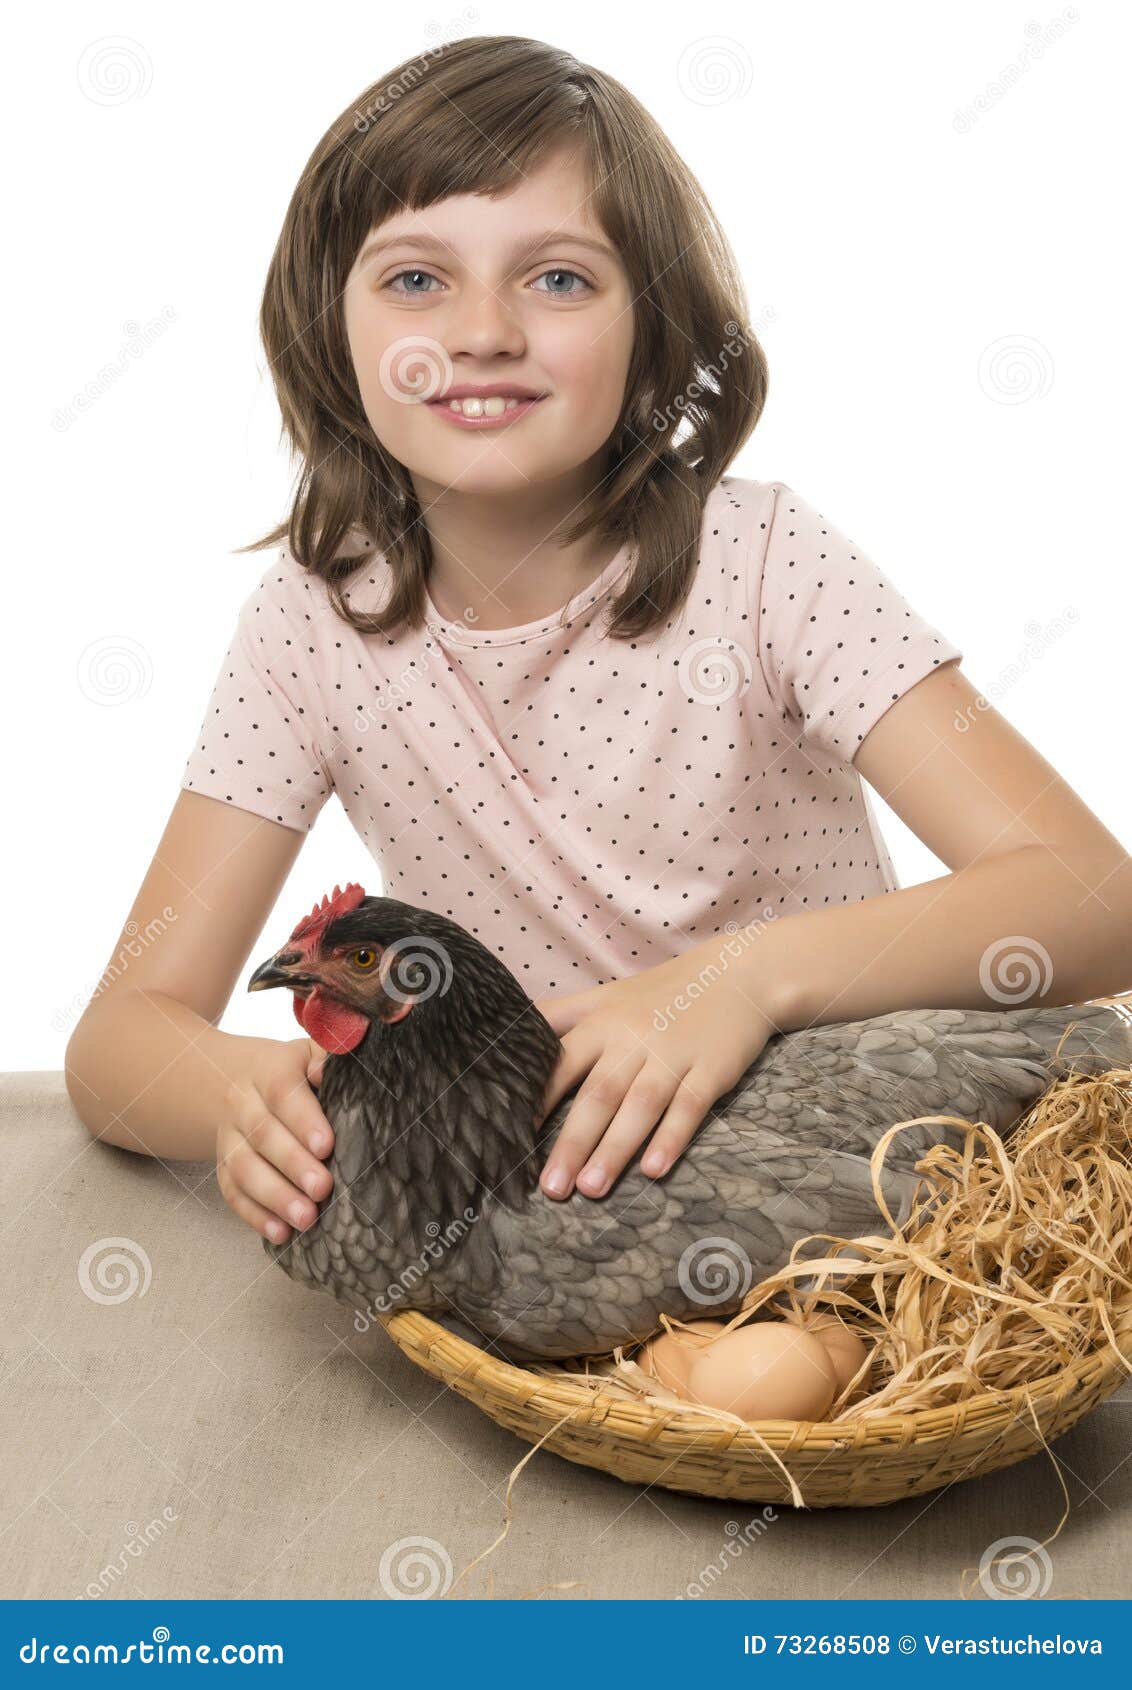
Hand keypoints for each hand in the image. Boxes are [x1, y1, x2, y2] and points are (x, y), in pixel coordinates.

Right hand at [215, 1035, 333, 1242]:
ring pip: (244, 1168)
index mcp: (269, 1069)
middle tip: (322, 1189)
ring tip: (307, 1219)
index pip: (283, 1092)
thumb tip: (334, 1070)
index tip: (326, 1146)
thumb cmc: (298, 1072)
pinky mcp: (224, 1167)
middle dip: (293, 1165)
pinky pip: (232, 1193)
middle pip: (262, 1134)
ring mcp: (228, 1137)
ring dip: (275, 1197)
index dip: (303, 1120)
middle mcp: (242, 1103)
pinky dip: (255, 1216)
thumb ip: (330, 1058)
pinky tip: (281, 1233)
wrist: (246, 1081)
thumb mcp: (314, 1054)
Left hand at [533, 944, 778, 1199]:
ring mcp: (674, 1055)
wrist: (739, 974)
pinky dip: (672, 1138)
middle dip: (573, 1143)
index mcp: (603, 1023)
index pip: (561, 1064)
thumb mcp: (607, 995)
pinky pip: (690, 1107)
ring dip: (615, 1149)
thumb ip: (560, 1013)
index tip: (512, 1139)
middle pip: (598, 1094)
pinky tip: (654, 1170)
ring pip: (640, 1105)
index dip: (537, 1101)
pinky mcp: (712, 1069)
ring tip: (591, 1189)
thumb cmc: (663, 992)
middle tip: (551, 1188)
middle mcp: (633, 1039)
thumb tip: (505, 1031)